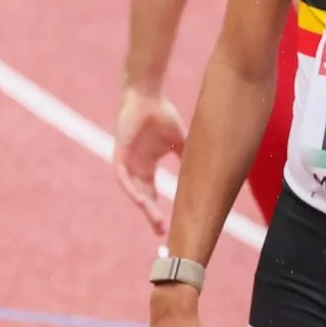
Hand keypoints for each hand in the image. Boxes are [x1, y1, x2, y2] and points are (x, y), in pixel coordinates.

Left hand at [116, 88, 185, 233]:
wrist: (148, 96)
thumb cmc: (161, 114)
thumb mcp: (179, 142)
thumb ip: (187, 157)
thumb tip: (206, 172)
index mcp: (147, 165)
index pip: (151, 193)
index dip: (158, 210)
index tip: (169, 226)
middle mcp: (136, 167)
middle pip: (143, 197)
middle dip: (152, 215)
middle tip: (162, 231)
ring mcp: (127, 162)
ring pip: (133, 191)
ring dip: (143, 206)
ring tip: (154, 219)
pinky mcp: (119, 154)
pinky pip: (122, 178)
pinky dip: (131, 189)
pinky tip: (141, 201)